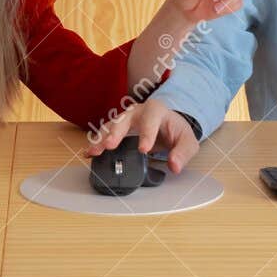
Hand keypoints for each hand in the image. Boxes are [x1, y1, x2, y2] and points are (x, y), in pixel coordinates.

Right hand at [86, 100, 201, 173]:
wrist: (169, 125)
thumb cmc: (176, 131)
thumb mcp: (187, 141)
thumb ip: (183, 153)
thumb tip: (174, 166)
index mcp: (156, 110)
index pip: (151, 120)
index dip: (146, 134)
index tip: (144, 150)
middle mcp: (137, 112)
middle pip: (124, 119)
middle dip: (116, 132)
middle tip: (109, 146)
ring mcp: (125, 119)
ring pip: (110, 126)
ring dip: (101, 139)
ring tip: (93, 152)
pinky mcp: (117, 128)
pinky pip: (104, 134)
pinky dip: (96, 143)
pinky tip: (88, 153)